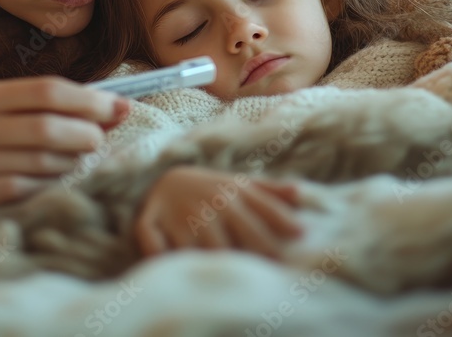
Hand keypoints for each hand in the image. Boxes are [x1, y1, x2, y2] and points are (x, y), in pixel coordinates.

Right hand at [0, 76, 129, 218]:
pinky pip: (24, 189)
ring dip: (71, 162)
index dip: (89, 100)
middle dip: (85, 134)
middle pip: (47, 126)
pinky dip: (48, 184)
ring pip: (40, 160)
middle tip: (99, 140)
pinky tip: (55, 181)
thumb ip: (48, 109)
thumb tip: (114, 109)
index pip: (47, 90)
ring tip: (79, 160)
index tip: (119, 107)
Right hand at [136, 166, 301, 258]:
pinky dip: (161, 255)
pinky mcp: (149, 221)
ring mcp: (178, 214)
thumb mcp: (240, 184)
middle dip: (255, 248)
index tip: (301, 234)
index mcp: (232, 192)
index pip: (260, 207)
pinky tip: (175, 268)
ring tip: (233, 272)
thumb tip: (301, 193)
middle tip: (273, 267)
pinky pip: (154, 242)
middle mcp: (207, 203)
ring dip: (214, 257)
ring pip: (200, 243)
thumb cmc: (213, 189)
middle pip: (239, 228)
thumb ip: (269, 192)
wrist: (167, 178)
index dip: (280, 220)